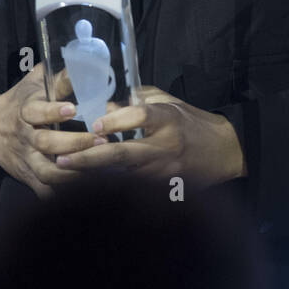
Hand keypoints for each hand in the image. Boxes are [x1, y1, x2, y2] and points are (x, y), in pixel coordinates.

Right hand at [0, 62, 107, 198]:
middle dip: (74, 143)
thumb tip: (86, 58)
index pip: (36, 111)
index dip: (53, 111)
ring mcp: (27, 160)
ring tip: (101, 166)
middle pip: (45, 143)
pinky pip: (46, 191)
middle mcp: (25, 137)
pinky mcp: (29, 178)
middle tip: (102, 139)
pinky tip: (88, 187)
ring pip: (48, 172)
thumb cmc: (18, 101)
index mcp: (25, 111)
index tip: (73, 108)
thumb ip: (57, 74)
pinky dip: (65, 193)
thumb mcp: (33, 83)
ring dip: (74, 171)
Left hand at [51, 85, 246, 189]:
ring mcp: (163, 171)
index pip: (139, 117)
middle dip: (89, 157)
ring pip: (122, 174)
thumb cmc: (194, 123)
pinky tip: (87, 186)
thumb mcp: (170, 102)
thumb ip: (138, 101)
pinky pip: (132, 185)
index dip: (115, 121)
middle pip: (122, 153)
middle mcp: (165, 146)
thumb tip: (106, 108)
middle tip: (62, 159)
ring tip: (66, 173)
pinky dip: (110, 185)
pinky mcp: (163, 187)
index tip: (93, 124)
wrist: (225, 152)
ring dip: (93, 175)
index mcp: (168, 119)